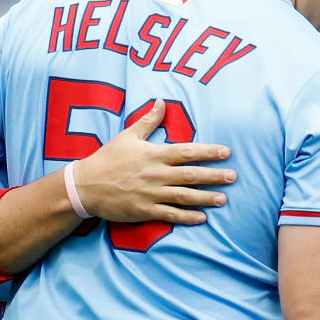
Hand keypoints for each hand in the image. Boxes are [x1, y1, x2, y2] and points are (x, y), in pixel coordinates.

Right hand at [72, 99, 235, 224]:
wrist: (85, 185)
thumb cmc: (107, 158)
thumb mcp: (127, 136)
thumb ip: (148, 121)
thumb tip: (161, 102)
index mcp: (153, 154)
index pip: (186, 151)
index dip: (208, 152)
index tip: (226, 153)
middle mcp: (155, 174)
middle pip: (191, 175)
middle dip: (214, 176)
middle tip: (234, 177)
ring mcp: (150, 194)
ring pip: (184, 196)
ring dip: (206, 198)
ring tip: (223, 199)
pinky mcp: (144, 210)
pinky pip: (170, 214)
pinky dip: (187, 217)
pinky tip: (202, 218)